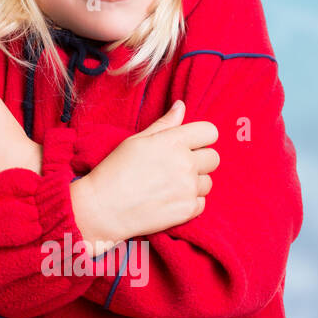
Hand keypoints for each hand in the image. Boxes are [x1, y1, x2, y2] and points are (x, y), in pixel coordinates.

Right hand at [71, 101, 218, 252]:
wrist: (103, 208)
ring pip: (208, 182)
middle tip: (177, 168)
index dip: (202, 137)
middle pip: (214, 158)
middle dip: (200, 161)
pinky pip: (202, 203)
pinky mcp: (187, 211)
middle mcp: (185, 164)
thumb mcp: (137, 140)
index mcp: (174, 142)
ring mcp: (188, 188)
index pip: (210, 132)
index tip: (191, 145)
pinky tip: (170, 200)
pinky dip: (190, 203)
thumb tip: (181, 106)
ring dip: (194, 184)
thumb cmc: (116, 170)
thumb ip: (164, 123)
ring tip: (171, 186)